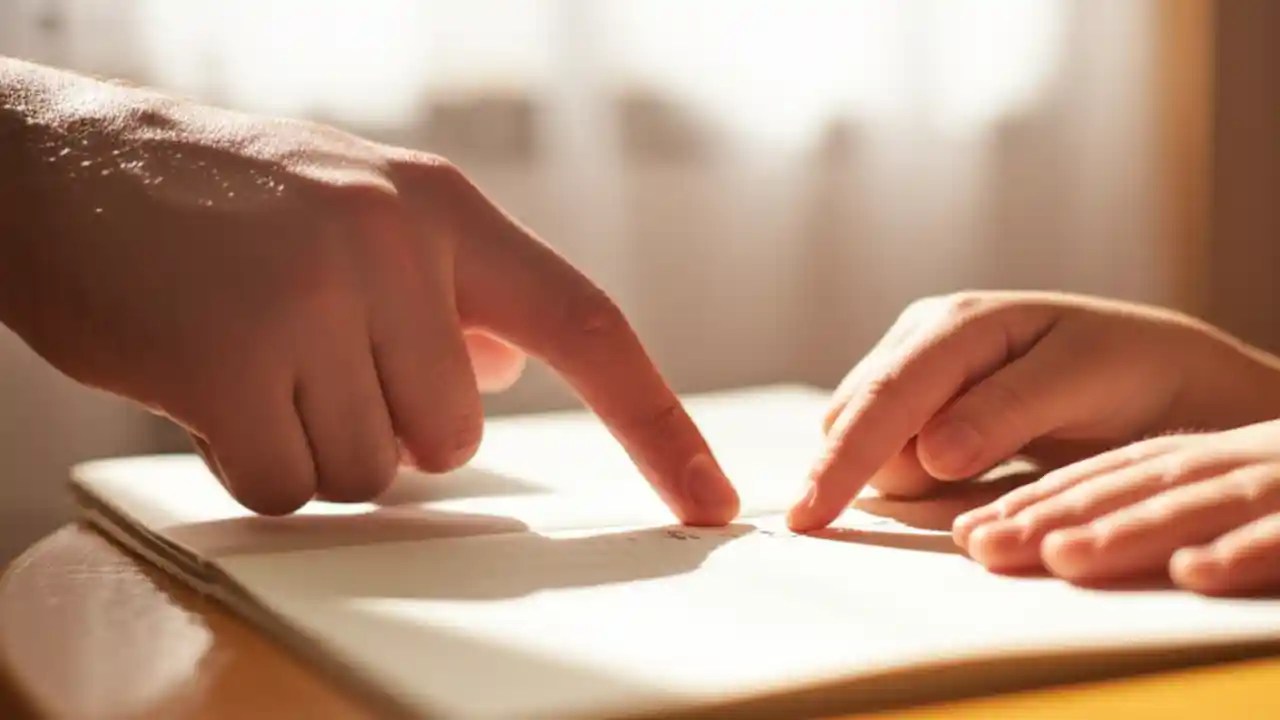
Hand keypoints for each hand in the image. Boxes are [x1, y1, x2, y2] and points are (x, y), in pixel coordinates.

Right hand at [0, 59, 738, 522]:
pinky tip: (204, 383)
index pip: (584, 325)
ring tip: (246, 353)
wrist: (57, 163)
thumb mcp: (353, 206)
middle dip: (384, 425)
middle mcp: (392, 244)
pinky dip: (247, 461)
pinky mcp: (232, 362)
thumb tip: (509, 367)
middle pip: (454, 437)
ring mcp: (313, 299)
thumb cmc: (216, 199)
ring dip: (309, 440)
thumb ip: (446, 290)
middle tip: (302, 356)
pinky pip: (286, 486)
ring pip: (371, 472)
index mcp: (438, 206)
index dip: (658, 423)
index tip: (713, 501)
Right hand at [788, 291, 1279, 530]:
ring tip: (989, 464)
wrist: (1156, 370)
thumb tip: (930, 454)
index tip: (807, 518)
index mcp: (957, 323)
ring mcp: (912, 363)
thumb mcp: (1083, 382)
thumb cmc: (1128, 372)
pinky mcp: (915, 396)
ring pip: (863, 437)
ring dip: (903, 472)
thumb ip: (1006, 413)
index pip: (885, 397)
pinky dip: (911, 471)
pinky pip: (884, 446)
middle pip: (856, 419)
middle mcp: (920, 335)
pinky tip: (965, 464)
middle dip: (883, 468)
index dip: (843, 460)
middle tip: (976, 477)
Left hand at [955, 420, 1279, 594]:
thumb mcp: (1248, 501)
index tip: (972, 532)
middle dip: (1058, 513)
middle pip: (1144, 483)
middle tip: (983, 546)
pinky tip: (1197, 573)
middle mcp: (1253, 461)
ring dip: (1133, 529)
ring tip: (1062, 556)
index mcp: (1221, 459)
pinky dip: (1251, 548)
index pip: (1117, 474)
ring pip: (1211, 501)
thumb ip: (1179, 512)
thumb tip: (1067, 548)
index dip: (1042, 500)